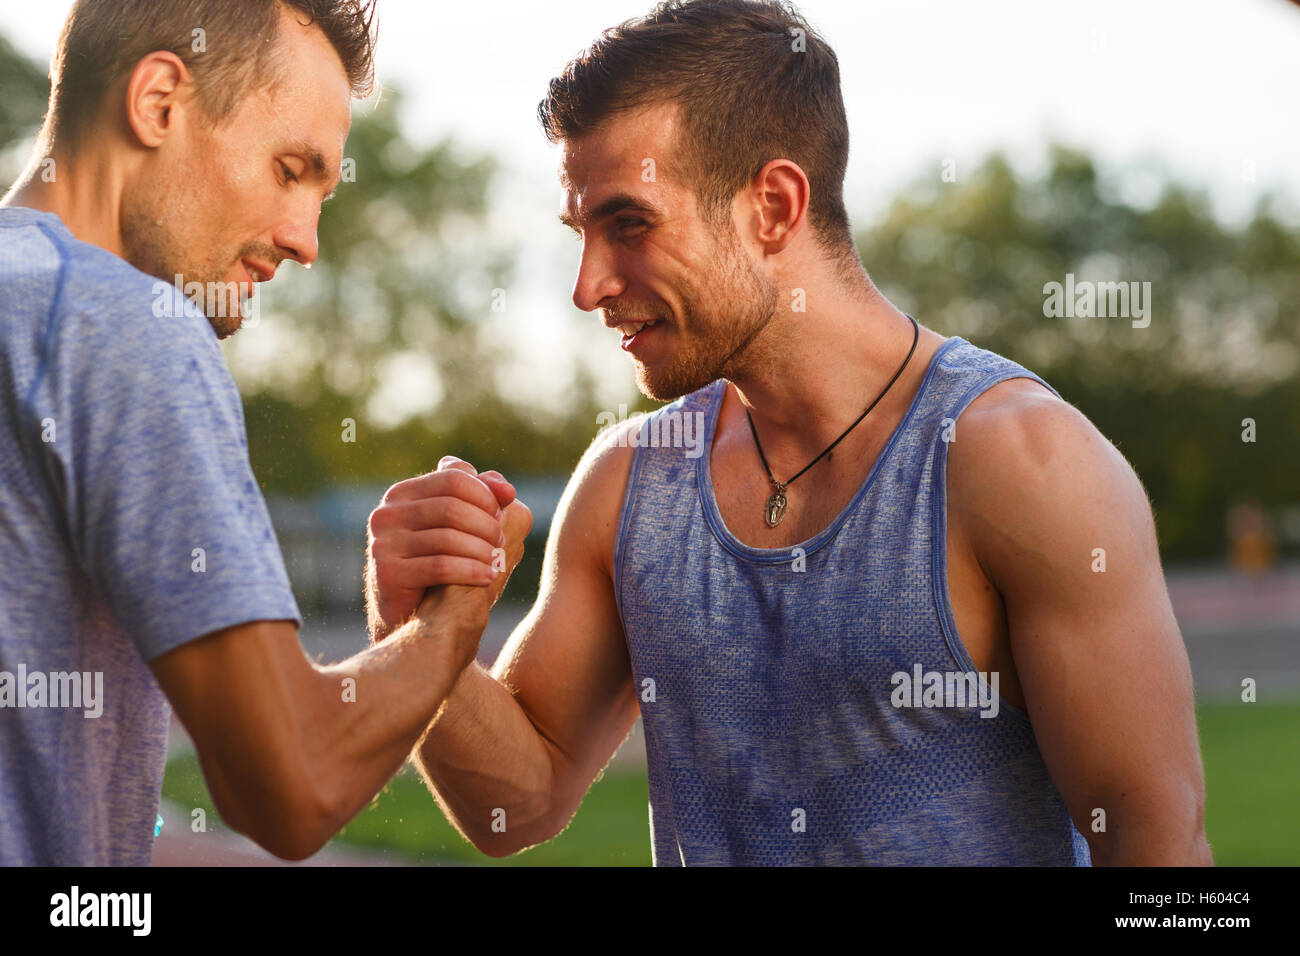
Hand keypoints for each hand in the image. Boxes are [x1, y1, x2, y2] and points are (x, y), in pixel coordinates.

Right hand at [366, 457, 517, 640]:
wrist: (412, 617)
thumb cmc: (442, 564)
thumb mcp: (460, 526)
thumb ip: (483, 498)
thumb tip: (507, 488)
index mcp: (403, 493)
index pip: (453, 478)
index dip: (485, 495)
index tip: (501, 516)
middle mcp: (387, 513)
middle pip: (451, 507)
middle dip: (485, 525)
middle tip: (501, 542)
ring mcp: (383, 543)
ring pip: (447, 537)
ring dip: (482, 550)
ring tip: (497, 561)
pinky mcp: (387, 572)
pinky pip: (440, 566)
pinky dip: (471, 571)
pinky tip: (487, 578)